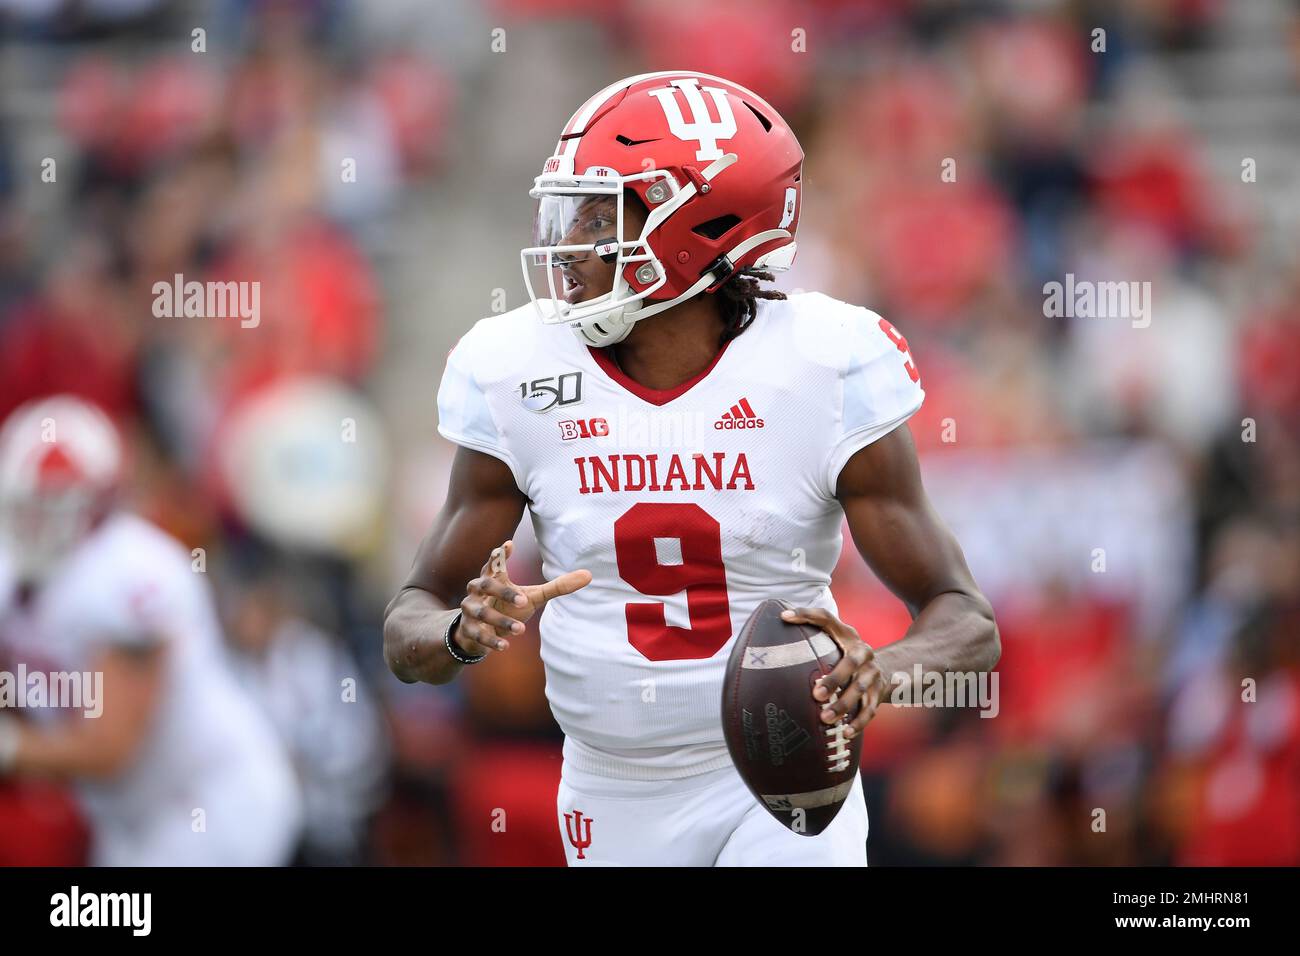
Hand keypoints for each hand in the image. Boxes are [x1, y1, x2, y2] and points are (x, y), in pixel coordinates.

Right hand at [454, 540, 591, 655]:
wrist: (479, 632)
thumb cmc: (508, 606)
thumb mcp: (533, 596)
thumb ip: (557, 586)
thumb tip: (589, 575)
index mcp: (494, 577)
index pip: (494, 562)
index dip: (499, 554)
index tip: (508, 545)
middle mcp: (478, 591)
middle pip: (486, 585)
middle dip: (503, 592)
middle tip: (524, 601)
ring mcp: (471, 610)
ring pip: (483, 612)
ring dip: (501, 620)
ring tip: (522, 630)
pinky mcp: (469, 630)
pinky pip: (478, 634)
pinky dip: (492, 640)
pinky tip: (506, 646)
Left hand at [780, 606, 890, 739]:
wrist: (886, 669)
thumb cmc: (846, 657)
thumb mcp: (834, 642)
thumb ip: (811, 636)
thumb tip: (778, 623)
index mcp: (847, 635)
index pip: (826, 618)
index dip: (806, 614)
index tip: (784, 617)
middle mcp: (863, 652)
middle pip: (851, 663)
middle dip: (834, 679)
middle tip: (816, 694)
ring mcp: (873, 673)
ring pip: (861, 689)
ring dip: (844, 705)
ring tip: (825, 718)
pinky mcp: (879, 692)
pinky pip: (870, 709)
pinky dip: (859, 722)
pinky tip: (846, 733)